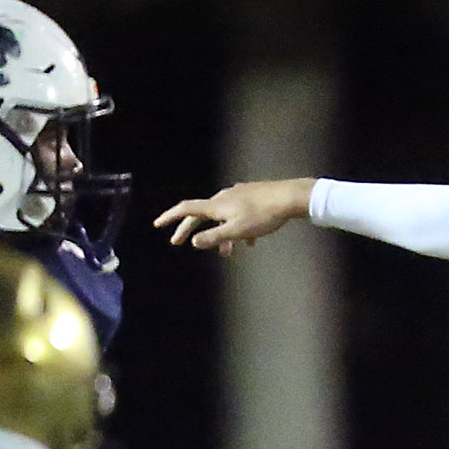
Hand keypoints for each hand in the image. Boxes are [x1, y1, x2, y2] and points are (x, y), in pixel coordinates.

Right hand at [156, 179, 316, 252]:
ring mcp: (238, 196)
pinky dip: (238, 229)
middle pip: (201, 214)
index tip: (158, 225)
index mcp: (217, 205)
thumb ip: (214, 237)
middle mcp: (223, 197)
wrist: (290, 197)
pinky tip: (250, 243)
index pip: (187, 209)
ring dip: (220, 235)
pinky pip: (238, 215)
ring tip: (226, 253)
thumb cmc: (263, 216)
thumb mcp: (237, 231)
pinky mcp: (252, 197)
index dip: (171, 217)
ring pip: (222, 217)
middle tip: (179, 242)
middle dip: (190, 229)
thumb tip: (194, 242)